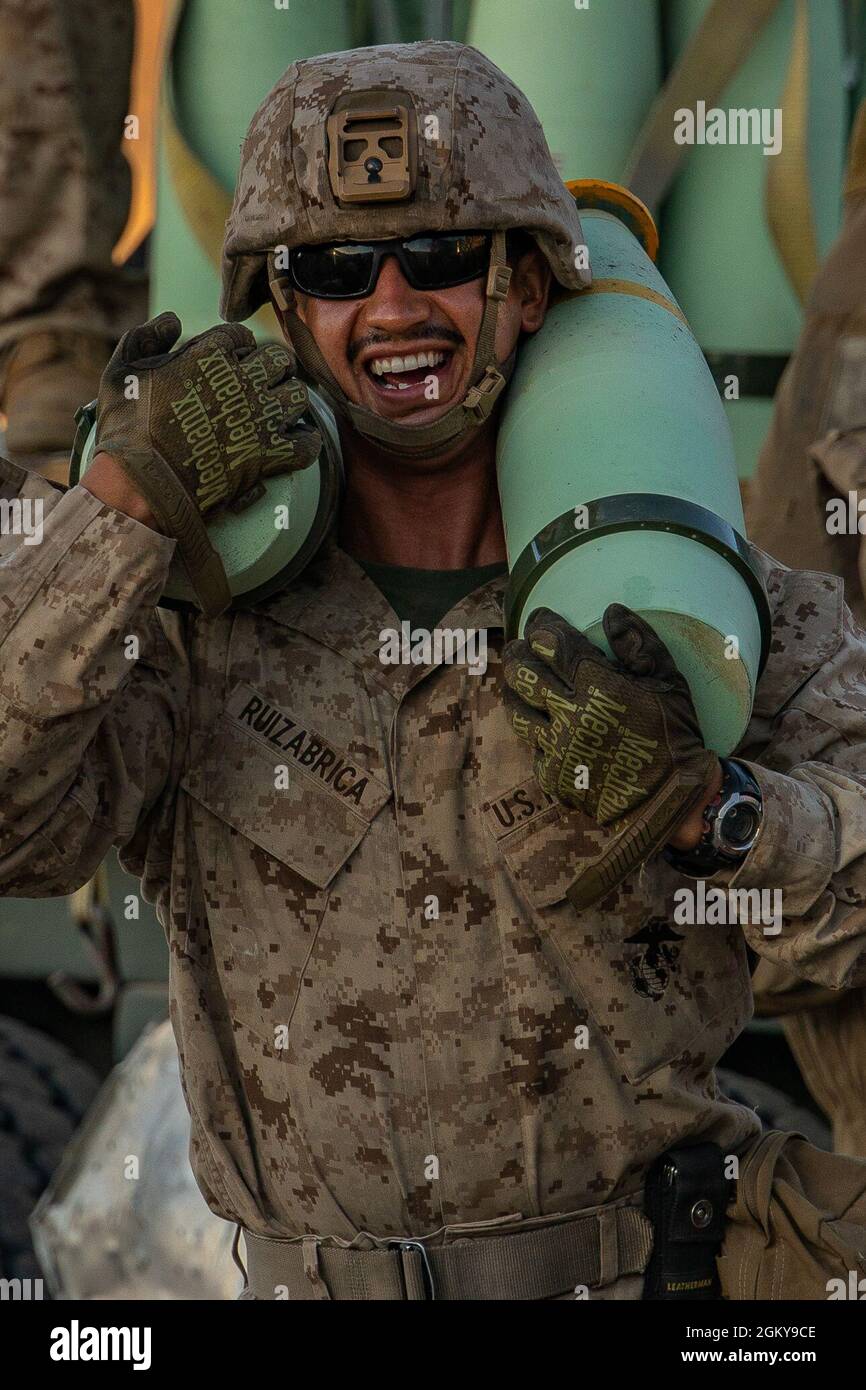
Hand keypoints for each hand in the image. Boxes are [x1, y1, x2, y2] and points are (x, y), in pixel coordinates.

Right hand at [94, 312, 321, 615]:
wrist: (143, 481)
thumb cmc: (127, 426)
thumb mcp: (122, 369)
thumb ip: (146, 336)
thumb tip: (173, 320)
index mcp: (209, 354)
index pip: (239, 336)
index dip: (237, 346)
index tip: (232, 359)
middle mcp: (241, 381)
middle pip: (280, 359)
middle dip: (275, 366)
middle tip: (266, 380)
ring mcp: (258, 417)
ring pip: (298, 396)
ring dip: (291, 401)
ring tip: (280, 410)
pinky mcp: (268, 455)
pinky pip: (306, 444)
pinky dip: (307, 443)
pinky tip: (298, 441)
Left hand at [502, 604, 718, 908]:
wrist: (671, 801)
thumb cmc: (674, 736)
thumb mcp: (670, 683)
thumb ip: (641, 644)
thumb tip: (612, 611)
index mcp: (600, 686)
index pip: (554, 644)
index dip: (541, 626)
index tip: (538, 619)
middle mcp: (571, 714)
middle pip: (524, 673)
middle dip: (516, 653)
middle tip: (518, 646)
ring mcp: (558, 748)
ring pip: (517, 710)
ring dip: (512, 690)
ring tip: (516, 680)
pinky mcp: (553, 775)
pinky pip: (531, 746)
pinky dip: (531, 730)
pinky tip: (536, 722)